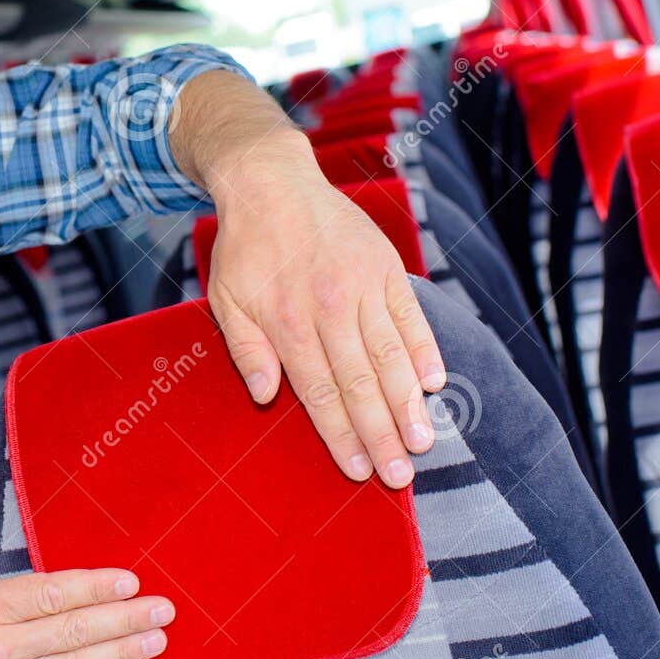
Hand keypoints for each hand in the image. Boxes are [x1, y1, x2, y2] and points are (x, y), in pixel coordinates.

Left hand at [205, 130, 444, 487]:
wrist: (271, 181)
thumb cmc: (245, 249)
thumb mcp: (225, 299)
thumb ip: (245, 350)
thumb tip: (267, 396)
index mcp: (286, 320)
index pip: (319, 391)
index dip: (341, 434)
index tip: (357, 471)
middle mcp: (328, 306)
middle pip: (361, 382)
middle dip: (382, 434)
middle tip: (401, 477)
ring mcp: (362, 284)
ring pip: (391, 354)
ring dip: (408, 403)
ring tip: (422, 442)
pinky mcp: (385, 266)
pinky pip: (410, 314)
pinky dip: (425, 349)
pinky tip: (434, 384)